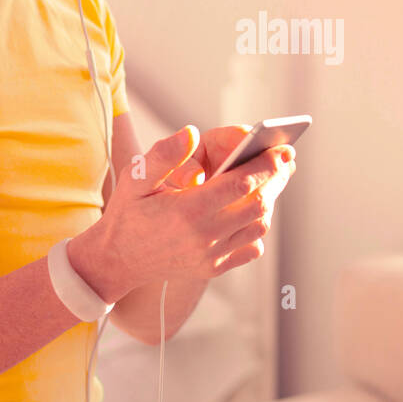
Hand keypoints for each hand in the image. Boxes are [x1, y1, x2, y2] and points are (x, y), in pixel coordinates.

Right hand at [94, 124, 297, 290]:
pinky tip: (252, 209)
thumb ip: (164, 154)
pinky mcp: (214, 268)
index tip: (281, 150)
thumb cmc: (129, 213)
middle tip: (286, 160)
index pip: (240, 184)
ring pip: (259, 226)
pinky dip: (258, 227)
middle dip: (276, 179)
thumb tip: (192, 133)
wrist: (117, 260)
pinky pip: (251, 248)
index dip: (265, 165)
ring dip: (269, 200)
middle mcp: (203, 236)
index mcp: (187, 210)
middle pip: (258, 204)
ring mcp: (211, 256)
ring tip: (271, 179)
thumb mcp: (136, 177)